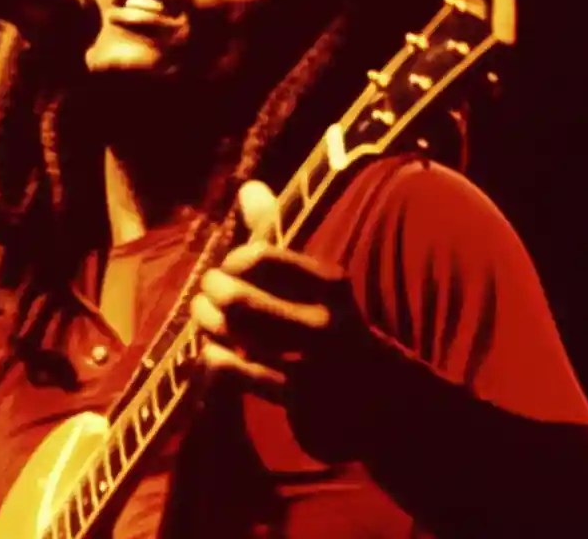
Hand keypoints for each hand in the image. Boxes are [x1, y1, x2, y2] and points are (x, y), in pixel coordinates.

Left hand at [189, 180, 366, 403]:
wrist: (382, 397)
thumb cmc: (334, 324)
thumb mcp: (316, 279)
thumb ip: (277, 232)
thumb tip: (248, 187)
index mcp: (330, 284)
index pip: (260, 256)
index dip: (233, 259)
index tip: (232, 266)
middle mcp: (320, 323)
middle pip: (237, 297)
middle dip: (212, 288)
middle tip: (209, 289)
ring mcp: (305, 365)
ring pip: (229, 332)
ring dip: (204, 319)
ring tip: (204, 313)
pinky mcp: (290, 400)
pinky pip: (228, 369)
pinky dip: (212, 354)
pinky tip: (216, 349)